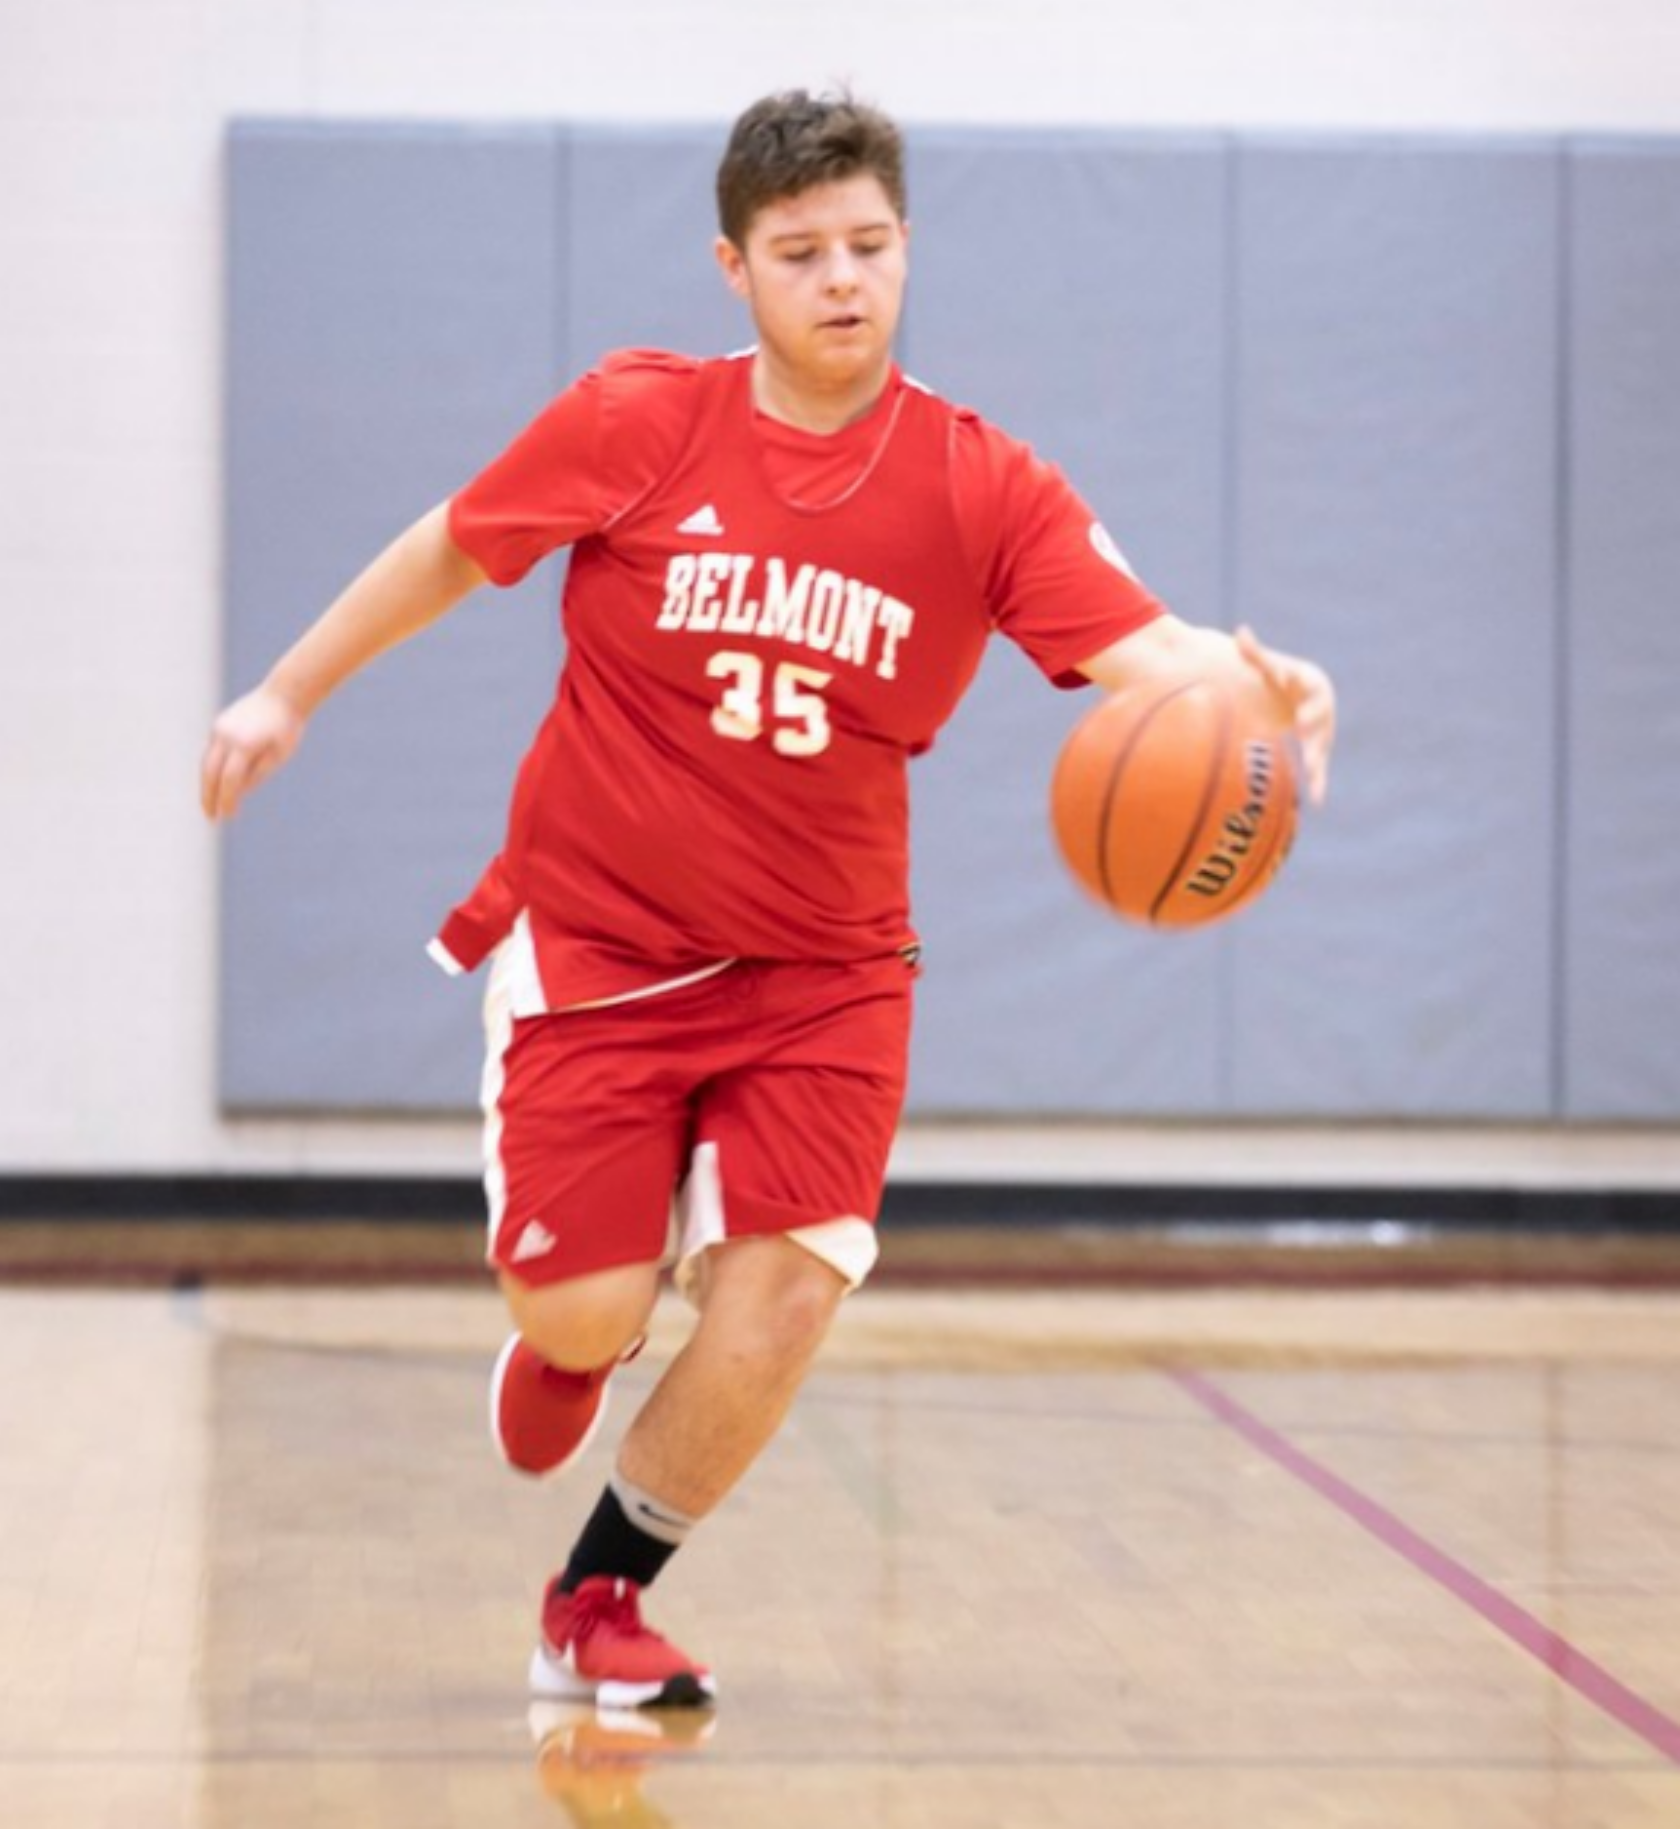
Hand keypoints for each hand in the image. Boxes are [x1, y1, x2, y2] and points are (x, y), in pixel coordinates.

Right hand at [199, 683, 306, 820]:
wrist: (283, 694)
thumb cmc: (287, 727)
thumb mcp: (280, 755)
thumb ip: (258, 774)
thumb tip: (238, 792)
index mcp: (245, 745)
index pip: (230, 781)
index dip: (227, 801)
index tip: (227, 817)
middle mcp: (227, 736)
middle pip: (210, 773)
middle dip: (209, 796)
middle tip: (210, 817)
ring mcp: (220, 728)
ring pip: (207, 761)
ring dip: (207, 784)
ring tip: (210, 803)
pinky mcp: (219, 724)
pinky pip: (212, 750)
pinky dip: (212, 768)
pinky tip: (215, 782)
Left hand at [1234, 624, 1335, 806]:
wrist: (1299, 694)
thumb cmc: (1279, 679)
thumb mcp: (1268, 666)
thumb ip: (1255, 653)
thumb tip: (1241, 632)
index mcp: (1311, 682)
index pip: (1309, 685)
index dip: (1302, 692)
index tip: (1293, 702)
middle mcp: (1321, 706)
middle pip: (1320, 719)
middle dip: (1314, 731)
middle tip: (1304, 738)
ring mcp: (1322, 728)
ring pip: (1321, 746)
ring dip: (1317, 763)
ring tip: (1314, 780)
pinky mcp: (1317, 747)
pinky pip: (1318, 766)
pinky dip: (1318, 782)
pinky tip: (1315, 802)